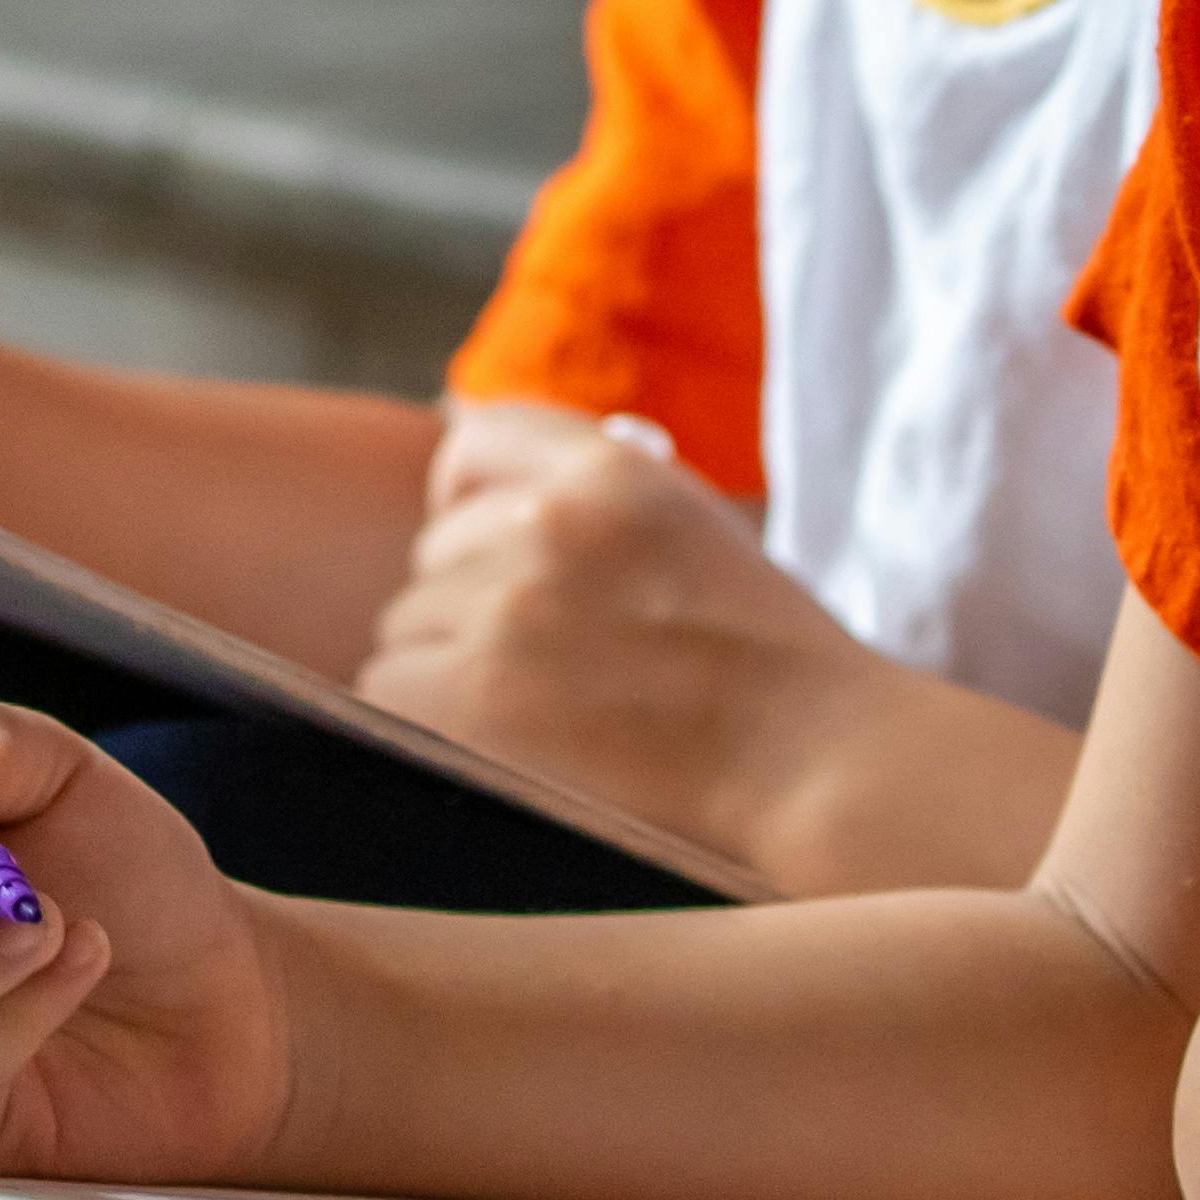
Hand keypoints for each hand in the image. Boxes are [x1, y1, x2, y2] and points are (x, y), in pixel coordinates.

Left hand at [355, 402, 875, 851]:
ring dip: (445, 668)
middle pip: (434, 550)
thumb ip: (589, 498)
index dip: (465, 498)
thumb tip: (467, 503)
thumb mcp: (690, 526)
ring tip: (538, 714)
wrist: (811, 758)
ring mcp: (507, 605)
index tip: (481, 546)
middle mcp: (549, 521)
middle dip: (467, 605)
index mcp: (610, 467)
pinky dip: (425, 720)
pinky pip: (388, 688)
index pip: (474, 441)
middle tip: (544, 667)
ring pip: (404, 624)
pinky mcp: (474, 692)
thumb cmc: (766, 661)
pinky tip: (498, 746)